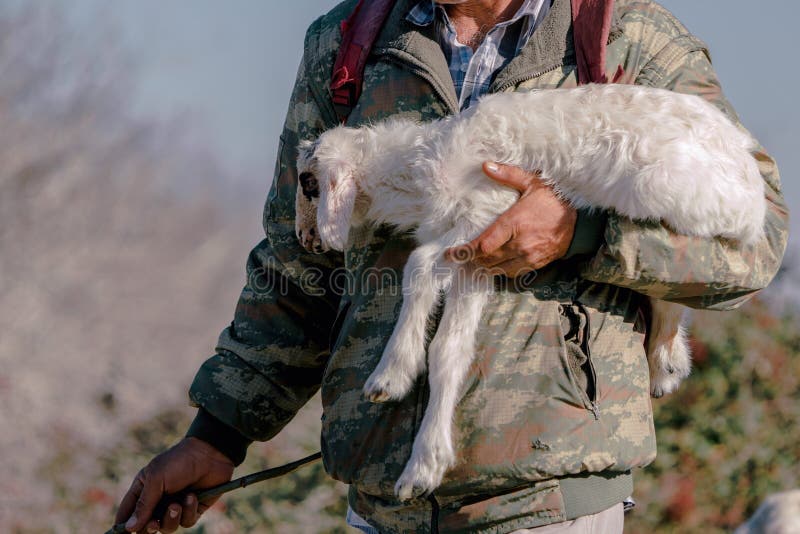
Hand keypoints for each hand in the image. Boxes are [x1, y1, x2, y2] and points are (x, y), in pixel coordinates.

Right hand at [114, 437, 234, 532]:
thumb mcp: (156, 479)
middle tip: (154, 523)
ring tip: (177, 504)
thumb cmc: (179, 461)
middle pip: (146, 526)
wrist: (210, 454)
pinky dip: (188, 512)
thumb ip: (143, 504)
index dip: (123, 525)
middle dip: (149, 527)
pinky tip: (192, 497)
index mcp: (144, 489)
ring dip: (171, 518)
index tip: (121, 533)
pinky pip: (186, 522)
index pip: (127, 512)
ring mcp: (176, 505)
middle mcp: (158, 499)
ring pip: (167, 527)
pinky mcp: (193, 509)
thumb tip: (129, 529)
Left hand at [445, 162, 576, 276]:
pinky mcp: (534, 264)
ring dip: (483, 266)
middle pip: (486, 259)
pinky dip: (498, 271)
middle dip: (470, 259)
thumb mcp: (532, 183)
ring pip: (497, 269)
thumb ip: (508, 175)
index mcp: (514, 223)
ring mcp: (527, 256)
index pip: (483, 245)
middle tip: (458, 256)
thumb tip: (486, 165)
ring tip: (471, 262)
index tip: (450, 254)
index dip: (464, 252)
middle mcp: (519, 243)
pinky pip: (510, 273)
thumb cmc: (553, 201)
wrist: (578, 223)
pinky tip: (491, 265)